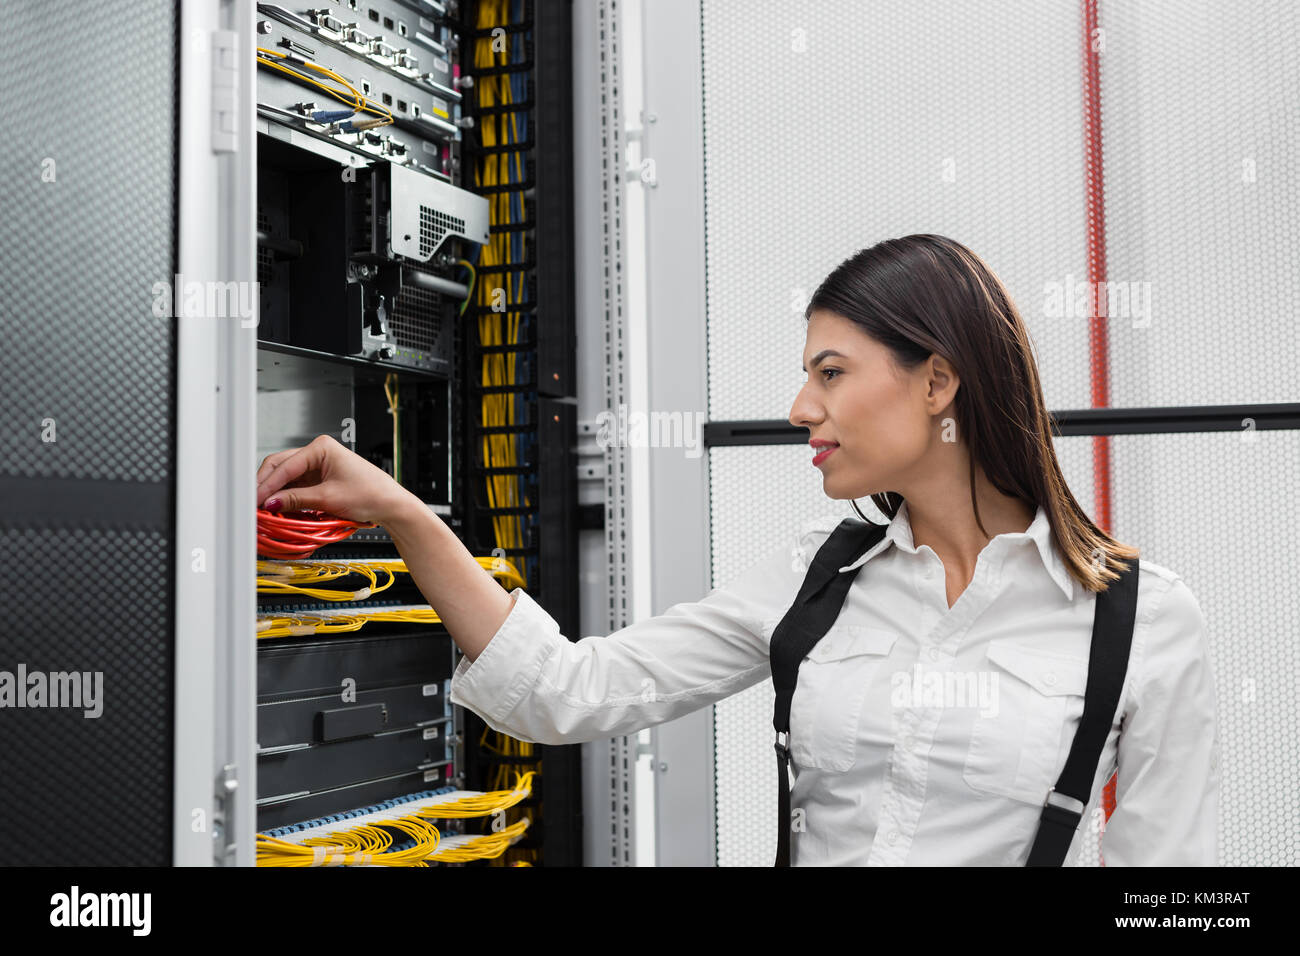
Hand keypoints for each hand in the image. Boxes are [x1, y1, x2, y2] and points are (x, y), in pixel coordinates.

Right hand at [255, 434, 416, 526]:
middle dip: (267, 485)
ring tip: (264, 508)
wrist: (390, 505)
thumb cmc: (371, 493)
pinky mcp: (319, 480)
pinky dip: (286, 497)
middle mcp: (318, 453)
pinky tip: (278, 507)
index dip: (267, 484)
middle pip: (281, 467)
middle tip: (254, 503)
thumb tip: (271, 501)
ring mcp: (318, 466)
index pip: (285, 465)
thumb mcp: (328, 498)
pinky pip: (296, 487)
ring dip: (275, 492)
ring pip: (286, 478)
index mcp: (321, 447)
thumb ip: (296, 500)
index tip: (255, 500)